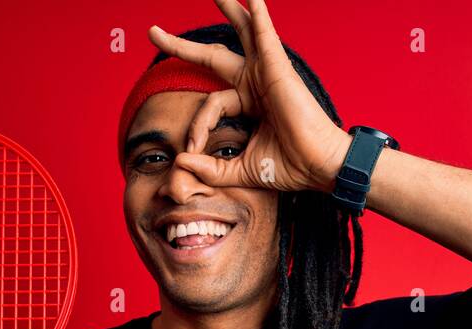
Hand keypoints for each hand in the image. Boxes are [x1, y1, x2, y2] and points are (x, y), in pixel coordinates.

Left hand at [148, 0, 351, 192]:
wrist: (318, 167)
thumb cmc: (289, 167)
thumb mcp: (240, 169)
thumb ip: (211, 167)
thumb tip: (180, 161)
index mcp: (249, 102)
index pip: (210, 105)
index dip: (196, 127)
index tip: (191, 150)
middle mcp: (255, 82)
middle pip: (214, 55)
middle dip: (182, 46)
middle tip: (152, 33)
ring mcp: (266, 71)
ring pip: (242, 30)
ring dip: (229, 7)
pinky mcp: (277, 67)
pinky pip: (264, 34)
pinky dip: (258, 14)